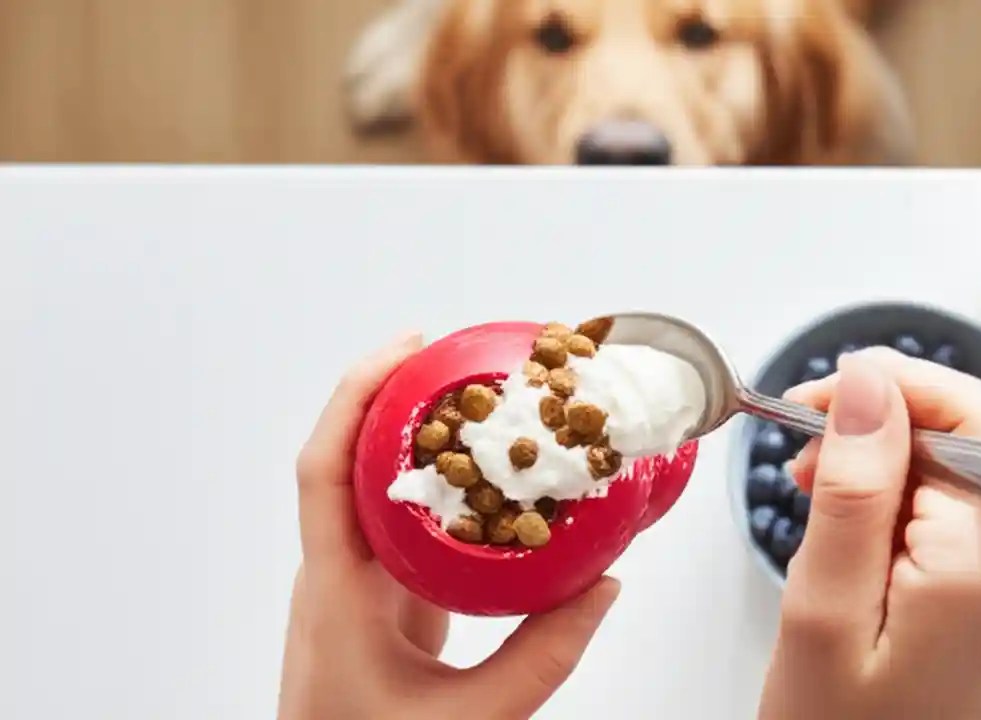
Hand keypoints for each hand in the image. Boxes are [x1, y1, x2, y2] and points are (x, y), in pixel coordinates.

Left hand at [278, 332, 619, 719]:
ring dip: (417, 436)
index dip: (355, 398)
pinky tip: (484, 477)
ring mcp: (355, 585)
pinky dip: (440, 488)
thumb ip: (543, 658)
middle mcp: (335, 575)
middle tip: (459, 357)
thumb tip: (604, 586)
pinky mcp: (380, 599)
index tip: (405, 350)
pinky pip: (404, 524)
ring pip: (374, 489)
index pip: (323, 471)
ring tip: (477, 399)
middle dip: (397, 396)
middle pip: (347, 459)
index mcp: (335, 594)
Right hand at [758, 348, 980, 719]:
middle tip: (808, 445)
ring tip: (818, 489)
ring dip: (891, 450)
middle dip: (889, 413)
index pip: (977, 415)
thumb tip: (869, 382)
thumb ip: (853, 488)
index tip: (819, 397)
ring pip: (971, 453)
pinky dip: (905, 485)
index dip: (898, 382)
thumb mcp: (823, 607)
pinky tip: (854, 519)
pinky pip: (967, 493)